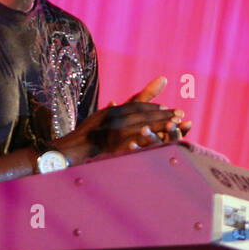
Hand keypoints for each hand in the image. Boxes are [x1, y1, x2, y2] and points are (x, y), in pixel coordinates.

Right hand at [55, 75, 191, 162]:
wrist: (67, 150)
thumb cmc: (86, 135)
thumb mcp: (103, 117)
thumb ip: (119, 108)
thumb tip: (120, 99)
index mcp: (111, 111)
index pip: (137, 107)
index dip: (154, 108)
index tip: (170, 110)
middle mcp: (111, 118)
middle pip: (142, 115)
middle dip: (162, 115)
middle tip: (180, 115)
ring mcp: (109, 132)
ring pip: (139, 127)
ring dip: (158, 126)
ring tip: (175, 126)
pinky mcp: (108, 146)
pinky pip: (128, 144)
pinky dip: (142, 142)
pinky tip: (156, 143)